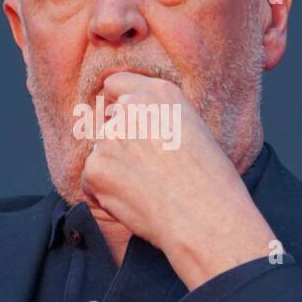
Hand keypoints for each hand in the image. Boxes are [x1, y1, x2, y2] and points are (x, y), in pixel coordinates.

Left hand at [80, 71, 275, 289]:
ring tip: (146, 190)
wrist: (207, 216)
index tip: (120, 123)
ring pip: (99, 154)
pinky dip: (104, 195)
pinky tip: (134, 203)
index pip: (115, 85)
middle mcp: (131, 107)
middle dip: (117, 144)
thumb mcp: (193, 130)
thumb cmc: (211, 182)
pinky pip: (90, 182)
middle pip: (106, 123)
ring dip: (113, 171)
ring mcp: (110, 136)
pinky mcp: (96, 167)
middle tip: (144, 171)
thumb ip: (158, 118)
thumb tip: (134, 127)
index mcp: (159, 93)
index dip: (115, 105)